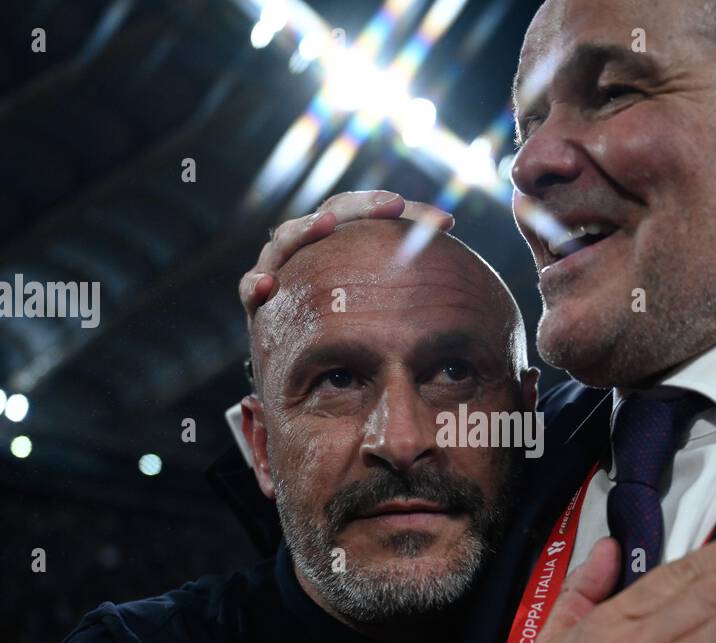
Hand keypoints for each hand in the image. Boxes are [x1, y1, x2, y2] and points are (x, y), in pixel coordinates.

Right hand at [237, 190, 453, 322]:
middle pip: (333, 213)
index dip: (411, 214)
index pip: (378, 216)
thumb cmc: (358, 333)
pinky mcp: (259, 299)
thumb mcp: (393, 310)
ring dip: (306, 229)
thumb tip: (464, 267)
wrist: (304, 366)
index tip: (446, 222)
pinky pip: (252, 287)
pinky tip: (269, 286)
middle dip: (362, 206)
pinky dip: (257, 283)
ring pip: (288, 239)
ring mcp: (283, 270)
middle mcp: (313, 249)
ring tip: (326, 225)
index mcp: (346, 244)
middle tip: (392, 204)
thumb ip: (418, 290)